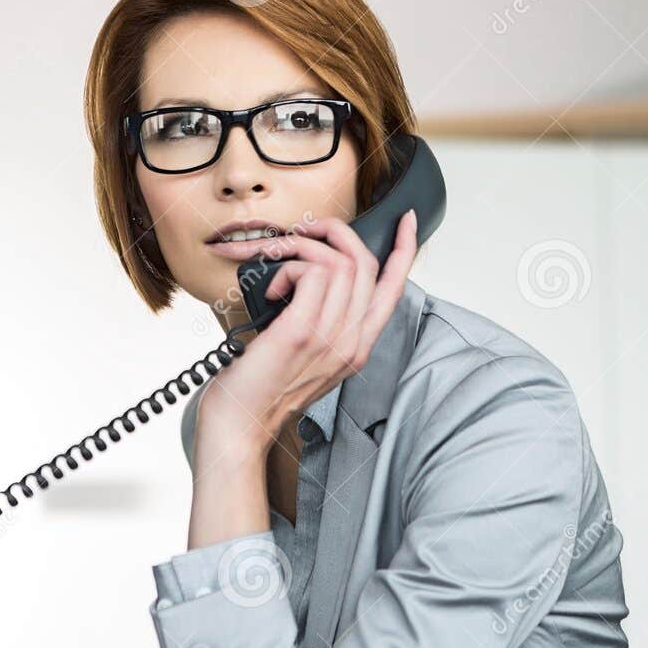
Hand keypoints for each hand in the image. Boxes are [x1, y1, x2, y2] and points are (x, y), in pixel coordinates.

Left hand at [192, 210, 417, 464]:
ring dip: (300, 250)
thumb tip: (311, 277)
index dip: (405, 249)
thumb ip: (323, 323)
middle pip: (365, 263)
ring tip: (275, 266)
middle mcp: (352, 342)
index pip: (394, 290)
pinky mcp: (301, 332)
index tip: (406, 221)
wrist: (240, 426)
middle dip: (333, 232)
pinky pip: (310, 273)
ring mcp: (330, 337)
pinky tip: (270, 290)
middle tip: (303, 232)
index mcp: (358, 346)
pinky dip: (286, 268)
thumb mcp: (307, 356)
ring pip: (337, 262)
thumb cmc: (263, 389)